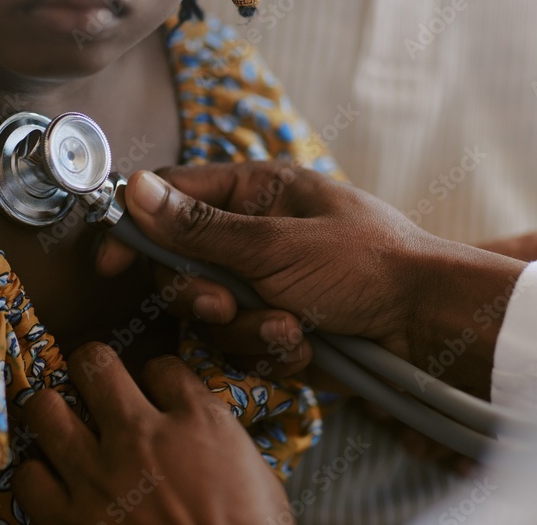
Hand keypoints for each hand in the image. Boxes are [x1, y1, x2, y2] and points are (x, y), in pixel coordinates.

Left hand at [15, 342, 293, 524]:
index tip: (157, 388)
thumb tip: (210, 444)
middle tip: (93, 380)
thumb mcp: (261, 481)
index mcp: (198, 423)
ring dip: (53, 412)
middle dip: (91, 367)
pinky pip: (29, 478)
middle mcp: (141, 436)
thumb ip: (225, 447)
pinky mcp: (70, 520)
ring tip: (60, 421)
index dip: (157, 375)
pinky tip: (52, 483)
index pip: (163, 367)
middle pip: (94, 364)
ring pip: (46, 410)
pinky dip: (38, 477)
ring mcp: (99, 476)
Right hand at [98, 162, 525, 399]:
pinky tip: (309, 344)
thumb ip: (198, 228)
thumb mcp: (273, 243)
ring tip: (290, 328)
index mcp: (255, 194)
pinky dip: (272, 348)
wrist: (426, 325)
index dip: (136, 228)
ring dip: (246, 328)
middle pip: (182, 267)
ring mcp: (266, 284)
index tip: (109, 262)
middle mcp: (254, 237)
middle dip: (201, 295)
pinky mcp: (278, 325)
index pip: (173, 199)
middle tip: (223, 304)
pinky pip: (244, 344)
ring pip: (211, 315)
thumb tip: (133, 189)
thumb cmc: (364, 264)